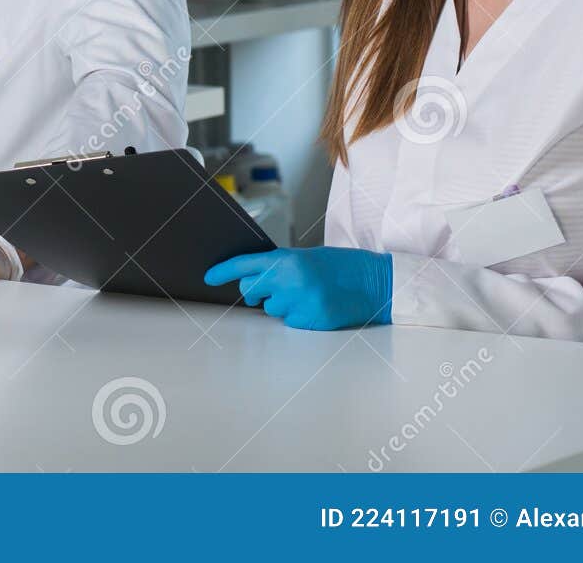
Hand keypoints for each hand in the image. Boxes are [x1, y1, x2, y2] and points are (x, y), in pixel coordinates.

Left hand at [204, 246, 391, 329]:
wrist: (374, 282)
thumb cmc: (340, 267)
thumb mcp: (306, 258)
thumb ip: (278, 267)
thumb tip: (252, 282)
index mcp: (286, 259)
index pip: (244, 264)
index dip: (222, 271)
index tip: (207, 276)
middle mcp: (288, 280)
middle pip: (251, 290)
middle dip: (257, 291)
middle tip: (275, 288)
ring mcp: (298, 303)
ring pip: (271, 309)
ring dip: (282, 304)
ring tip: (309, 294)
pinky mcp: (309, 322)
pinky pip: (290, 323)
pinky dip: (298, 317)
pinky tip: (317, 307)